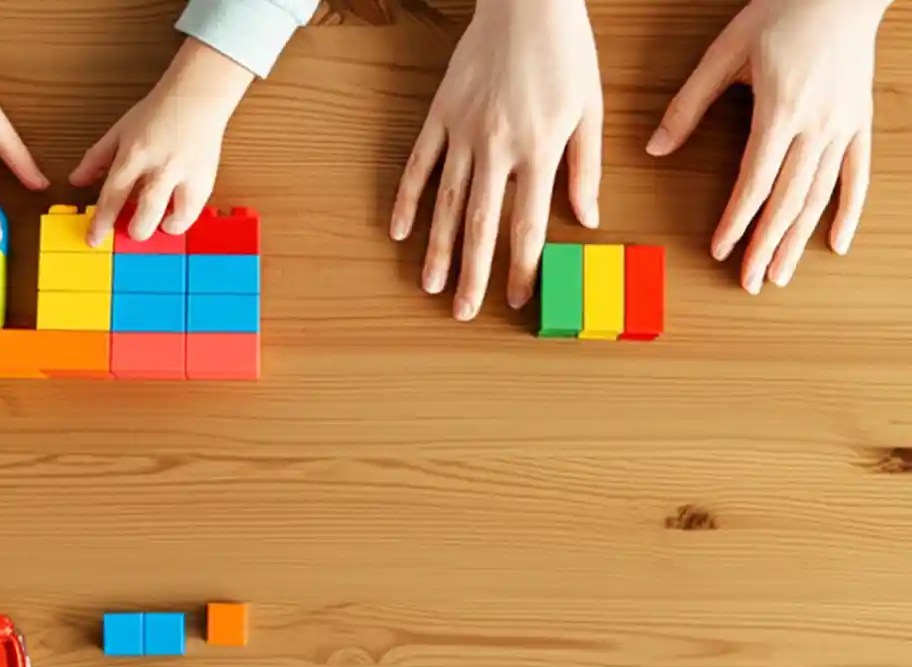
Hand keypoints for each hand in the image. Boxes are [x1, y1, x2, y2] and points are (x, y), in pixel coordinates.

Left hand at [71, 38, 252, 245]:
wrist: (197, 98)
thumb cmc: (157, 113)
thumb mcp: (119, 131)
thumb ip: (97, 158)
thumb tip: (76, 181)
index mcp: (135, 153)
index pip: (114, 194)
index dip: (102, 221)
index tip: (94, 239)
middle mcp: (161, 166)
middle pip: (146, 211)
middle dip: (136, 229)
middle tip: (131, 229)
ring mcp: (187, 174)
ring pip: (177, 215)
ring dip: (163, 227)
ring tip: (158, 224)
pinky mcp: (206, 179)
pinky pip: (194, 211)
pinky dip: (182, 220)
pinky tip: (175, 216)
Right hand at [390, 0, 602, 319]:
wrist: (527, 0)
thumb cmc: (566, 52)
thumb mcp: (590, 109)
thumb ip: (586, 168)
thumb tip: (587, 219)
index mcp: (540, 149)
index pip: (528, 224)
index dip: (521, 267)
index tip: (515, 299)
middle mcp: (498, 147)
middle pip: (481, 225)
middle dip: (473, 274)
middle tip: (463, 312)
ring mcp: (464, 131)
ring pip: (447, 203)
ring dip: (438, 249)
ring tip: (431, 285)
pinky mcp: (441, 114)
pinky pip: (419, 164)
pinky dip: (407, 199)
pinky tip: (399, 231)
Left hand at [648, 0, 890, 292]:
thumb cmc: (781, 13)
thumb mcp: (724, 54)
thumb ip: (688, 105)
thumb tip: (655, 148)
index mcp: (780, 110)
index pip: (755, 181)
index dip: (737, 221)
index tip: (721, 250)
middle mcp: (816, 125)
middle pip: (788, 200)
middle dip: (767, 245)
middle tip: (750, 283)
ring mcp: (843, 126)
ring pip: (820, 196)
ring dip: (798, 240)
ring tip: (781, 275)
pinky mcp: (860, 121)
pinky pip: (857, 176)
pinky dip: (847, 212)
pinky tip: (835, 244)